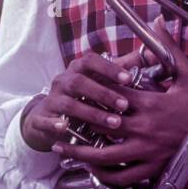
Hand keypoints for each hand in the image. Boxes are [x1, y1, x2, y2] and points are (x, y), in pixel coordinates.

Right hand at [21, 47, 144, 152]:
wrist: (47, 115)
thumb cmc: (80, 97)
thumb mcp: (97, 82)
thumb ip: (117, 72)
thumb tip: (147, 60)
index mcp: (77, 69)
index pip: (91, 61)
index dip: (109, 68)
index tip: (128, 78)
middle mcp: (62, 81)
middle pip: (80, 82)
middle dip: (104, 94)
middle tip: (124, 105)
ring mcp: (51, 99)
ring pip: (68, 104)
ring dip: (91, 113)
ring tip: (112, 122)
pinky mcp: (40, 118)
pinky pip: (45, 120)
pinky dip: (55, 124)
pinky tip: (66, 128)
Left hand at [48, 25, 187, 183]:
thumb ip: (169, 48)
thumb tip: (157, 22)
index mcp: (150, 104)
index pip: (112, 97)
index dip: (92, 92)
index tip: (76, 89)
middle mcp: (144, 129)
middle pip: (101, 126)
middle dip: (78, 123)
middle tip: (59, 119)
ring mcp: (146, 152)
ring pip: (105, 156)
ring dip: (80, 154)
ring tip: (62, 148)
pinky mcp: (151, 169)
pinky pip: (122, 176)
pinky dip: (103, 175)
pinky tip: (90, 169)